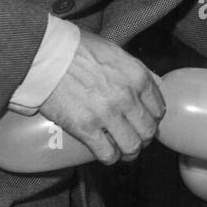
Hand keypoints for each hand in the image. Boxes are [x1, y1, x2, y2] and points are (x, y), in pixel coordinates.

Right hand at [38, 29, 164, 164]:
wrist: (47, 55)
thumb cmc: (79, 49)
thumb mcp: (117, 53)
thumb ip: (136, 70)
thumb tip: (154, 83)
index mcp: (137, 76)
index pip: (158, 108)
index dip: (152, 118)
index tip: (144, 121)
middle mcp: (127, 97)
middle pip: (148, 130)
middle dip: (143, 138)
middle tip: (133, 137)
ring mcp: (107, 114)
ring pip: (132, 146)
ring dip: (129, 152)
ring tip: (122, 150)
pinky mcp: (86, 128)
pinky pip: (107, 153)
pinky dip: (109, 157)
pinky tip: (106, 153)